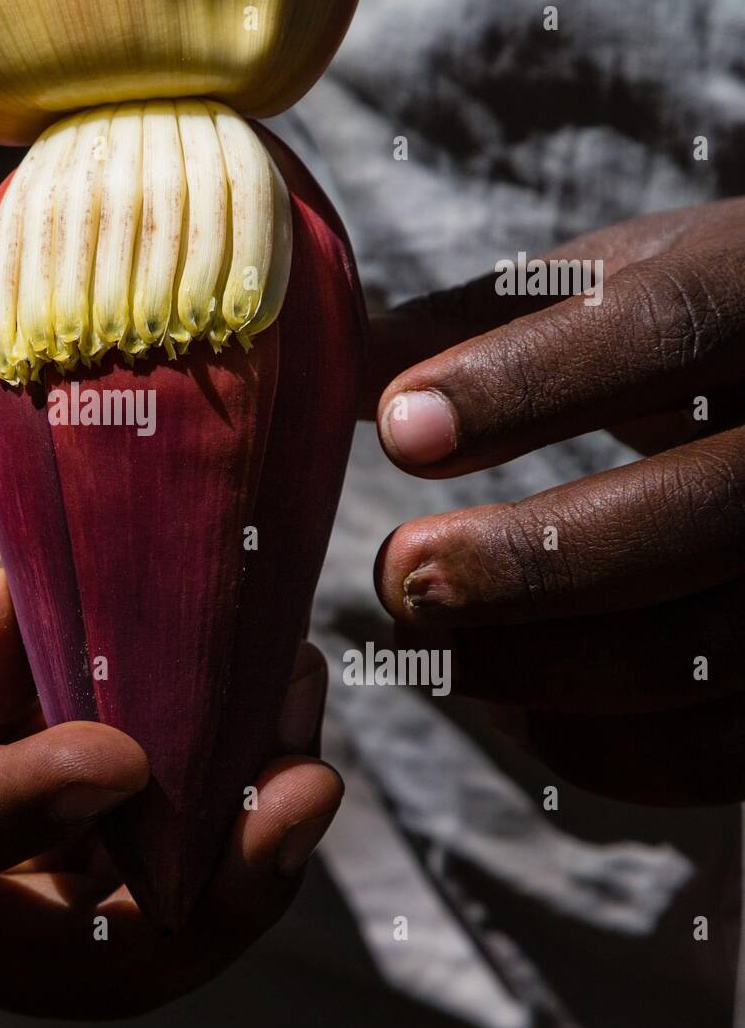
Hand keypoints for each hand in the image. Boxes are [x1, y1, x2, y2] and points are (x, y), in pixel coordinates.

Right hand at [0, 447, 340, 1017]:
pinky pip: (154, 862)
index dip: (19, 806)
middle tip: (297, 786)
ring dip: (237, 840)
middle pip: (61, 949)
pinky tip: (277, 707)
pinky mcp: (51, 851)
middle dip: (196, 880)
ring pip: (136, 923)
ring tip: (303, 720)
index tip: (119, 755)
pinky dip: (226, 802)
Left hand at [367, 199, 744, 804]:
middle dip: (526, 563)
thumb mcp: (606, 282)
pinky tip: (502, 701)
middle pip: (698, 514)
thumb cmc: (689, 322)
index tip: (398, 431)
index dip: (523, 385)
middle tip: (397, 574)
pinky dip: (591, 741)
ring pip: (703, 647)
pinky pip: (713, 745)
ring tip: (418, 637)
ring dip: (535, 663)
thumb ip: (475, 321)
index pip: (665, 326)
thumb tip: (321, 372)